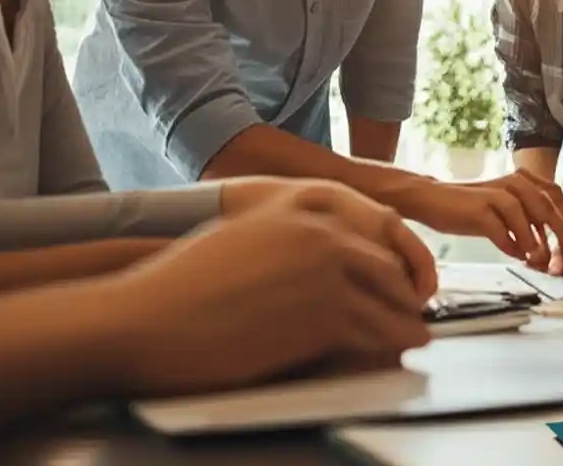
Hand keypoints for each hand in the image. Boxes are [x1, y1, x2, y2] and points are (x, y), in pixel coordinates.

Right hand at [106, 182, 436, 395]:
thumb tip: (330, 261)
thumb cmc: (183, 285)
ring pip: (392, 303)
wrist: (147, 320)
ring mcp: (327, 272)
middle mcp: (322, 232)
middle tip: (416, 315)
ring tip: (412, 339)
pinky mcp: (324, 315)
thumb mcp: (247, 236)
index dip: (403, 257)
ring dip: (404, 326)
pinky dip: (388, 349)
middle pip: (393, 266)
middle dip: (408, 295)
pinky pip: (376, 335)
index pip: (382, 227)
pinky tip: (391, 357)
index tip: (410, 278)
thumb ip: (293, 239)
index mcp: (304, 205)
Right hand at [407, 169, 562, 268]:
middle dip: (559, 231)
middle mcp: (511, 182)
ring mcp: (494, 194)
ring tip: (539, 259)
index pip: (554, 193)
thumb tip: (551, 243)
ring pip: (523, 215)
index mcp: (521, 179)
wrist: (433, 200)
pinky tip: (514, 255)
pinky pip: (500, 230)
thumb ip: (528, 220)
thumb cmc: (472, 207)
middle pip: (543, 204)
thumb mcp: (505, 209)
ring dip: (534, 241)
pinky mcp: (478, 209)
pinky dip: (510, 245)